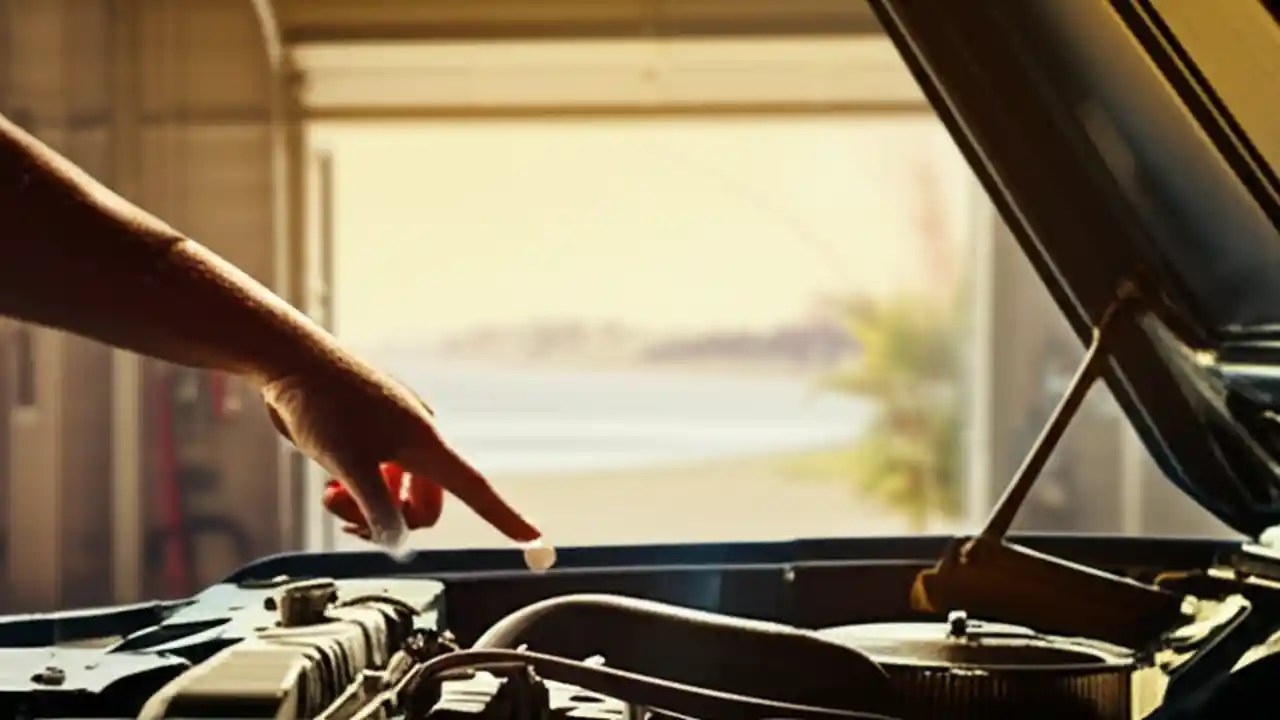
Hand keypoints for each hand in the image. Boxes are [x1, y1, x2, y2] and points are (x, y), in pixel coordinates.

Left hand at [260, 364, 537, 553]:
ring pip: (395, 495)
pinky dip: (354, 489)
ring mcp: (391, 437)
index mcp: (426, 442)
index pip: (476, 489)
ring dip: (365, 506)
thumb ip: (378, 511)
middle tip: (351, 523)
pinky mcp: (367, 435)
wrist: (289, 360)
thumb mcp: (351, 467)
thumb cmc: (322, 405)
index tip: (534, 538)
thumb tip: (399, 543)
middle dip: (391, 521)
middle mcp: (416, 439)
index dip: (506, 517)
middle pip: (425, 506)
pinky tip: (328, 480)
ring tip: (332, 495)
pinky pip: (374, 477)